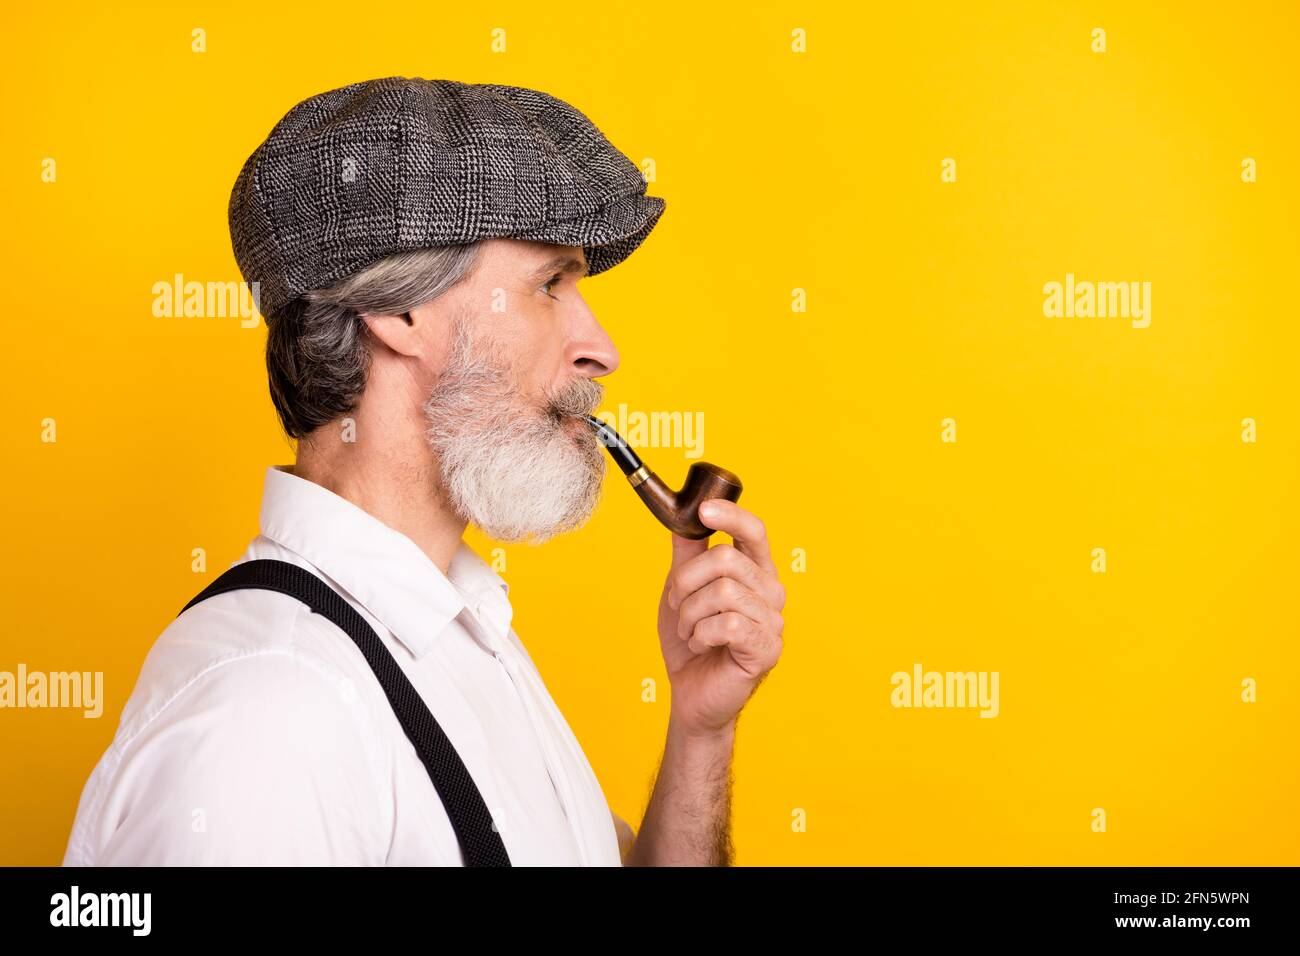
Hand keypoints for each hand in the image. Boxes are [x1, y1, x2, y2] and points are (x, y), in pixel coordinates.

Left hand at [657, 498, 785, 736]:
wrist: (691, 692)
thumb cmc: (691, 641)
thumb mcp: (681, 590)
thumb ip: (688, 553)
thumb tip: (687, 512)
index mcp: (755, 572)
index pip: (754, 531)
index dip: (731, 515)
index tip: (704, 510)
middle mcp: (771, 592)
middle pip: (726, 559)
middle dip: (686, 582)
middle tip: (678, 604)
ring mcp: (773, 621)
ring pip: (723, 592)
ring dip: (690, 613)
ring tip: (689, 630)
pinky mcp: (767, 649)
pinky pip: (728, 624)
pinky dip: (701, 634)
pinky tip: (701, 644)